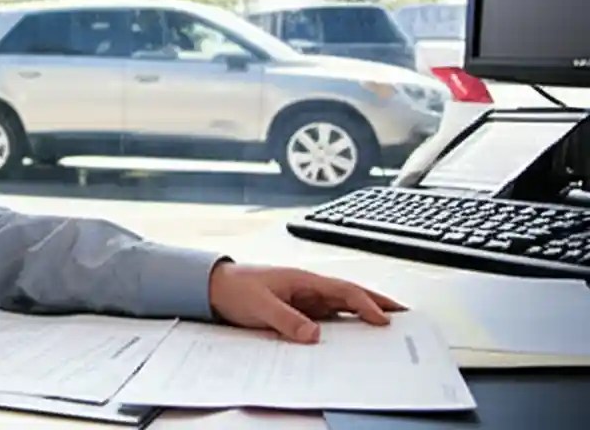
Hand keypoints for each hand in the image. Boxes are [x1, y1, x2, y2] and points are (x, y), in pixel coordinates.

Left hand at [207, 261, 405, 342]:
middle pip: (351, 296)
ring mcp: (307, 300)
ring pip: (343, 308)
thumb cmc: (236, 288)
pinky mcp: (300, 311)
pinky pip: (328, 320)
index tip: (383, 320)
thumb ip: (286, 319)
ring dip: (364, 316)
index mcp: (304, 280)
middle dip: (378, 305)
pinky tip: (355, 339)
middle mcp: (310, 288)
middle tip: (406, 317)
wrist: (214, 287)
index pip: (344, 291)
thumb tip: (314, 335)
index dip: (366, 304)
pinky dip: (344, 327)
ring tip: (389, 328)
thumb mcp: (260, 305)